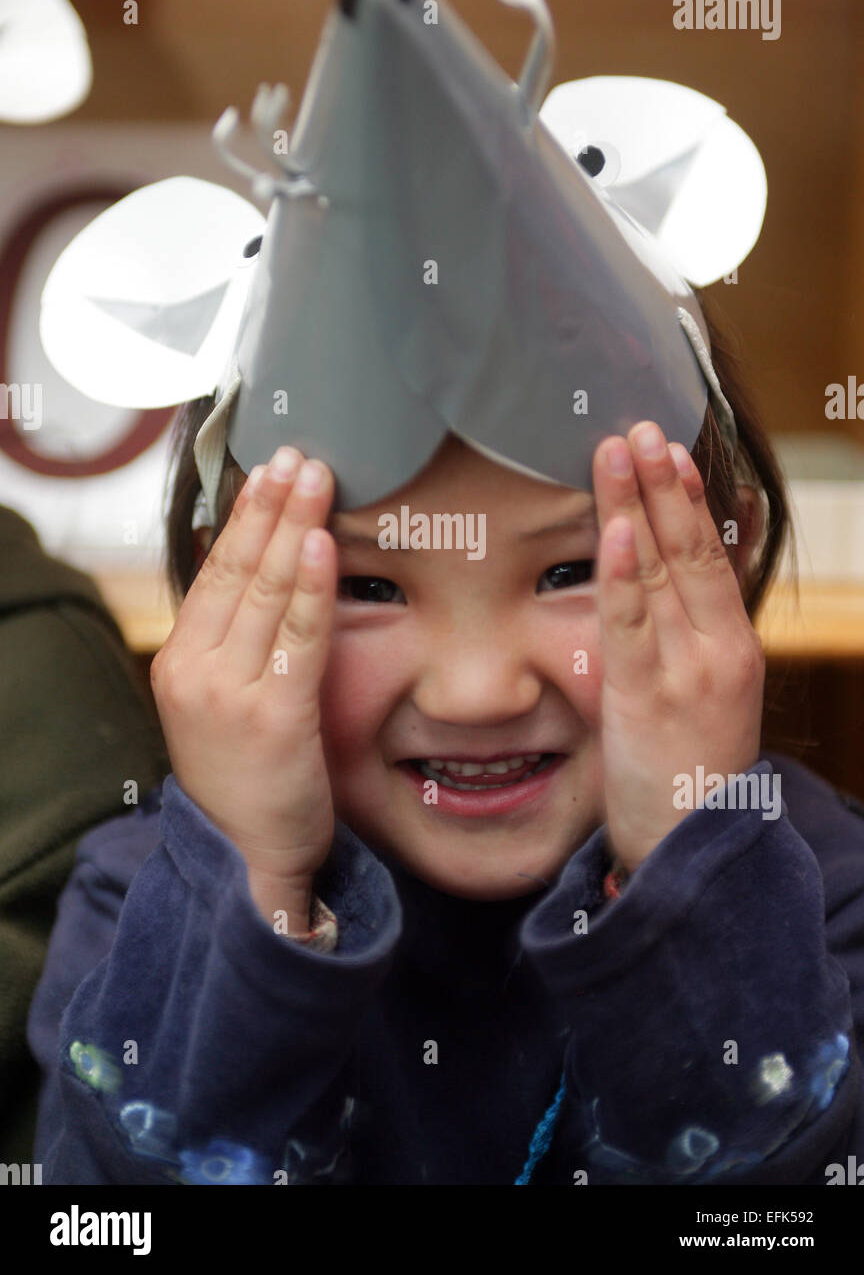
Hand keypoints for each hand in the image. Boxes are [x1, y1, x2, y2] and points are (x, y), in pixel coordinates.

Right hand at [150, 448, 337, 928]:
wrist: (248, 857)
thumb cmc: (246, 776)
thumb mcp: (220, 700)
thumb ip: (233, 639)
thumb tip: (254, 566)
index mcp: (180, 660)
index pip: (214, 570)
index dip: (245, 515)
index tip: (269, 470)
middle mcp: (196, 669)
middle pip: (238, 569)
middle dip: (270, 505)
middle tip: (298, 454)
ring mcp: (231, 691)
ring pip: (267, 591)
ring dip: (293, 526)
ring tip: (315, 477)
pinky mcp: (274, 716)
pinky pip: (299, 636)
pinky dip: (312, 585)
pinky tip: (322, 543)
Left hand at [592, 422, 764, 874]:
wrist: (697, 847)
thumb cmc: (690, 769)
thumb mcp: (705, 693)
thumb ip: (689, 635)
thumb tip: (666, 580)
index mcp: (733, 643)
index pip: (709, 556)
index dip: (687, 499)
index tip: (666, 448)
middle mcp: (719, 646)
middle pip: (688, 548)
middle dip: (661, 483)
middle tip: (639, 425)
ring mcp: (687, 669)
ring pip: (659, 571)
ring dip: (636, 504)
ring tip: (618, 449)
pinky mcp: (647, 697)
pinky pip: (630, 623)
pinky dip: (621, 572)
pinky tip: (612, 528)